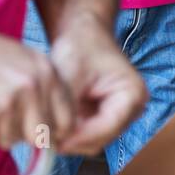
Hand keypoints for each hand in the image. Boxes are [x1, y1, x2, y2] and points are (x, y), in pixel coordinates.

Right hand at [0, 15, 77, 152]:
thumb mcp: (21, 59)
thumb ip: (42, 86)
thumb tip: (58, 125)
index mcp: (46, 71)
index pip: (67, 119)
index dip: (55, 133)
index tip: (43, 136)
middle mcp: (32, 87)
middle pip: (39, 136)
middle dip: (21, 134)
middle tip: (1, 118)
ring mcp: (8, 104)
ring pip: (10, 142)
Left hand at [47, 22, 148, 156]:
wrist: (82, 33)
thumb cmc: (80, 45)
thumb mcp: (71, 73)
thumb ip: (66, 106)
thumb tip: (53, 137)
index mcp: (133, 95)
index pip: (106, 128)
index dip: (78, 137)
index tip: (51, 139)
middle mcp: (131, 110)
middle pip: (99, 139)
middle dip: (71, 140)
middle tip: (41, 138)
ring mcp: (118, 117)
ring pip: (90, 141)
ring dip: (68, 139)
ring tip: (43, 130)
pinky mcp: (103, 118)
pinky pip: (84, 135)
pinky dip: (67, 133)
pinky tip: (49, 125)